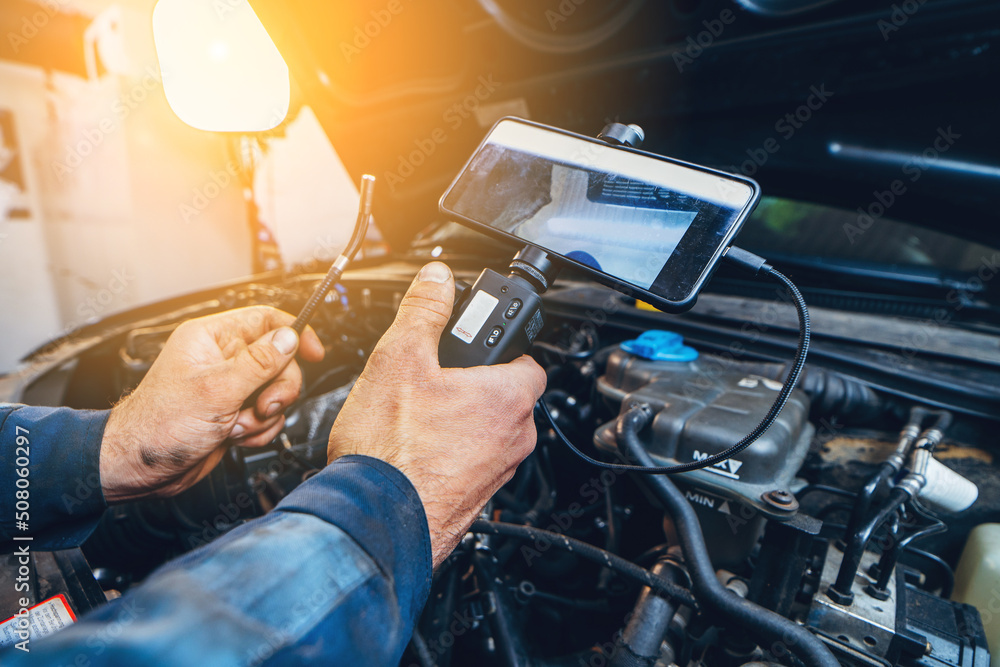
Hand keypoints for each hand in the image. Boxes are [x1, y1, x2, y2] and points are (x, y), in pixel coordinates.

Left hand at [101, 307, 324, 501]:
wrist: (141, 468)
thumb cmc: (158, 426)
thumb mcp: (217, 389)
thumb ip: (260, 362)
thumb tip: (289, 337)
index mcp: (211, 339)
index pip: (265, 320)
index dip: (294, 333)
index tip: (314, 351)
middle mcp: (222, 359)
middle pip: (279, 361)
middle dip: (276, 388)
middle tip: (262, 405)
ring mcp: (229, 388)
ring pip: (276, 392)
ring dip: (263, 415)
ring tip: (235, 425)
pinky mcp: (233, 413)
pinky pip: (267, 416)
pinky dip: (258, 430)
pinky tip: (234, 436)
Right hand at [327, 262, 546, 565]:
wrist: (374, 521)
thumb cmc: (391, 450)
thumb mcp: (400, 358)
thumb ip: (424, 310)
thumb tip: (437, 278)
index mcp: (509, 398)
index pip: (528, 361)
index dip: (501, 347)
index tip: (476, 344)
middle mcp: (514, 439)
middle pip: (506, 397)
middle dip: (474, 385)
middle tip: (434, 379)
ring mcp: (497, 474)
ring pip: (488, 432)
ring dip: (461, 421)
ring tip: (416, 416)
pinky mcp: (475, 501)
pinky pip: (470, 464)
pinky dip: (449, 453)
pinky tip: (412, 450)